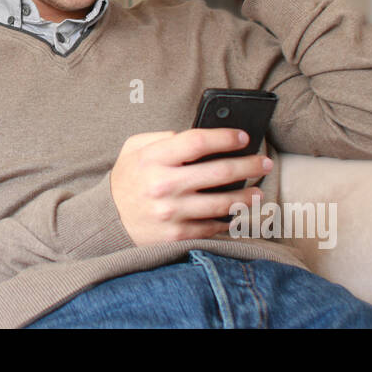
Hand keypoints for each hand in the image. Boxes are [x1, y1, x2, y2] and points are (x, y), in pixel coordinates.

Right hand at [110, 129, 271, 246]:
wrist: (108, 220)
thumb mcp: (134, 148)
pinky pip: (213, 226)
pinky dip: (229, 220)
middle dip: (248, 165)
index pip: (198, 142)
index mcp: (153, 159)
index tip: (243, 137)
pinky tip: (238, 213)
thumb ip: (162, 137)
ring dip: (247, 196)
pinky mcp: (176, 235)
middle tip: (263, 163)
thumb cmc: (127, 180)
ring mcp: (171, 212)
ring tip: (258, 192)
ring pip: (223, 203)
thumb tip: (198, 139)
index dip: (225, 137)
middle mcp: (163, 185)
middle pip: (219, 172)